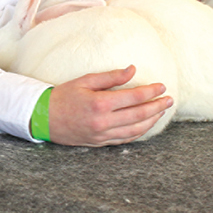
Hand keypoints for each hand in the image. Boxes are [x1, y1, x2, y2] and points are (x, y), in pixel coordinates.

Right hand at [46, 66, 171, 146]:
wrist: (43, 118)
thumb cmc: (63, 96)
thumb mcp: (85, 81)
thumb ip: (110, 76)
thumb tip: (132, 70)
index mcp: (100, 103)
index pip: (134, 97)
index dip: (151, 91)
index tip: (162, 86)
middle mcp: (104, 121)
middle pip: (139, 114)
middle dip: (157, 106)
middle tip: (170, 100)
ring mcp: (103, 134)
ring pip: (136, 129)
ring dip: (152, 120)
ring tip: (161, 111)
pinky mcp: (101, 142)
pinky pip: (126, 138)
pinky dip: (139, 131)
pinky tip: (146, 124)